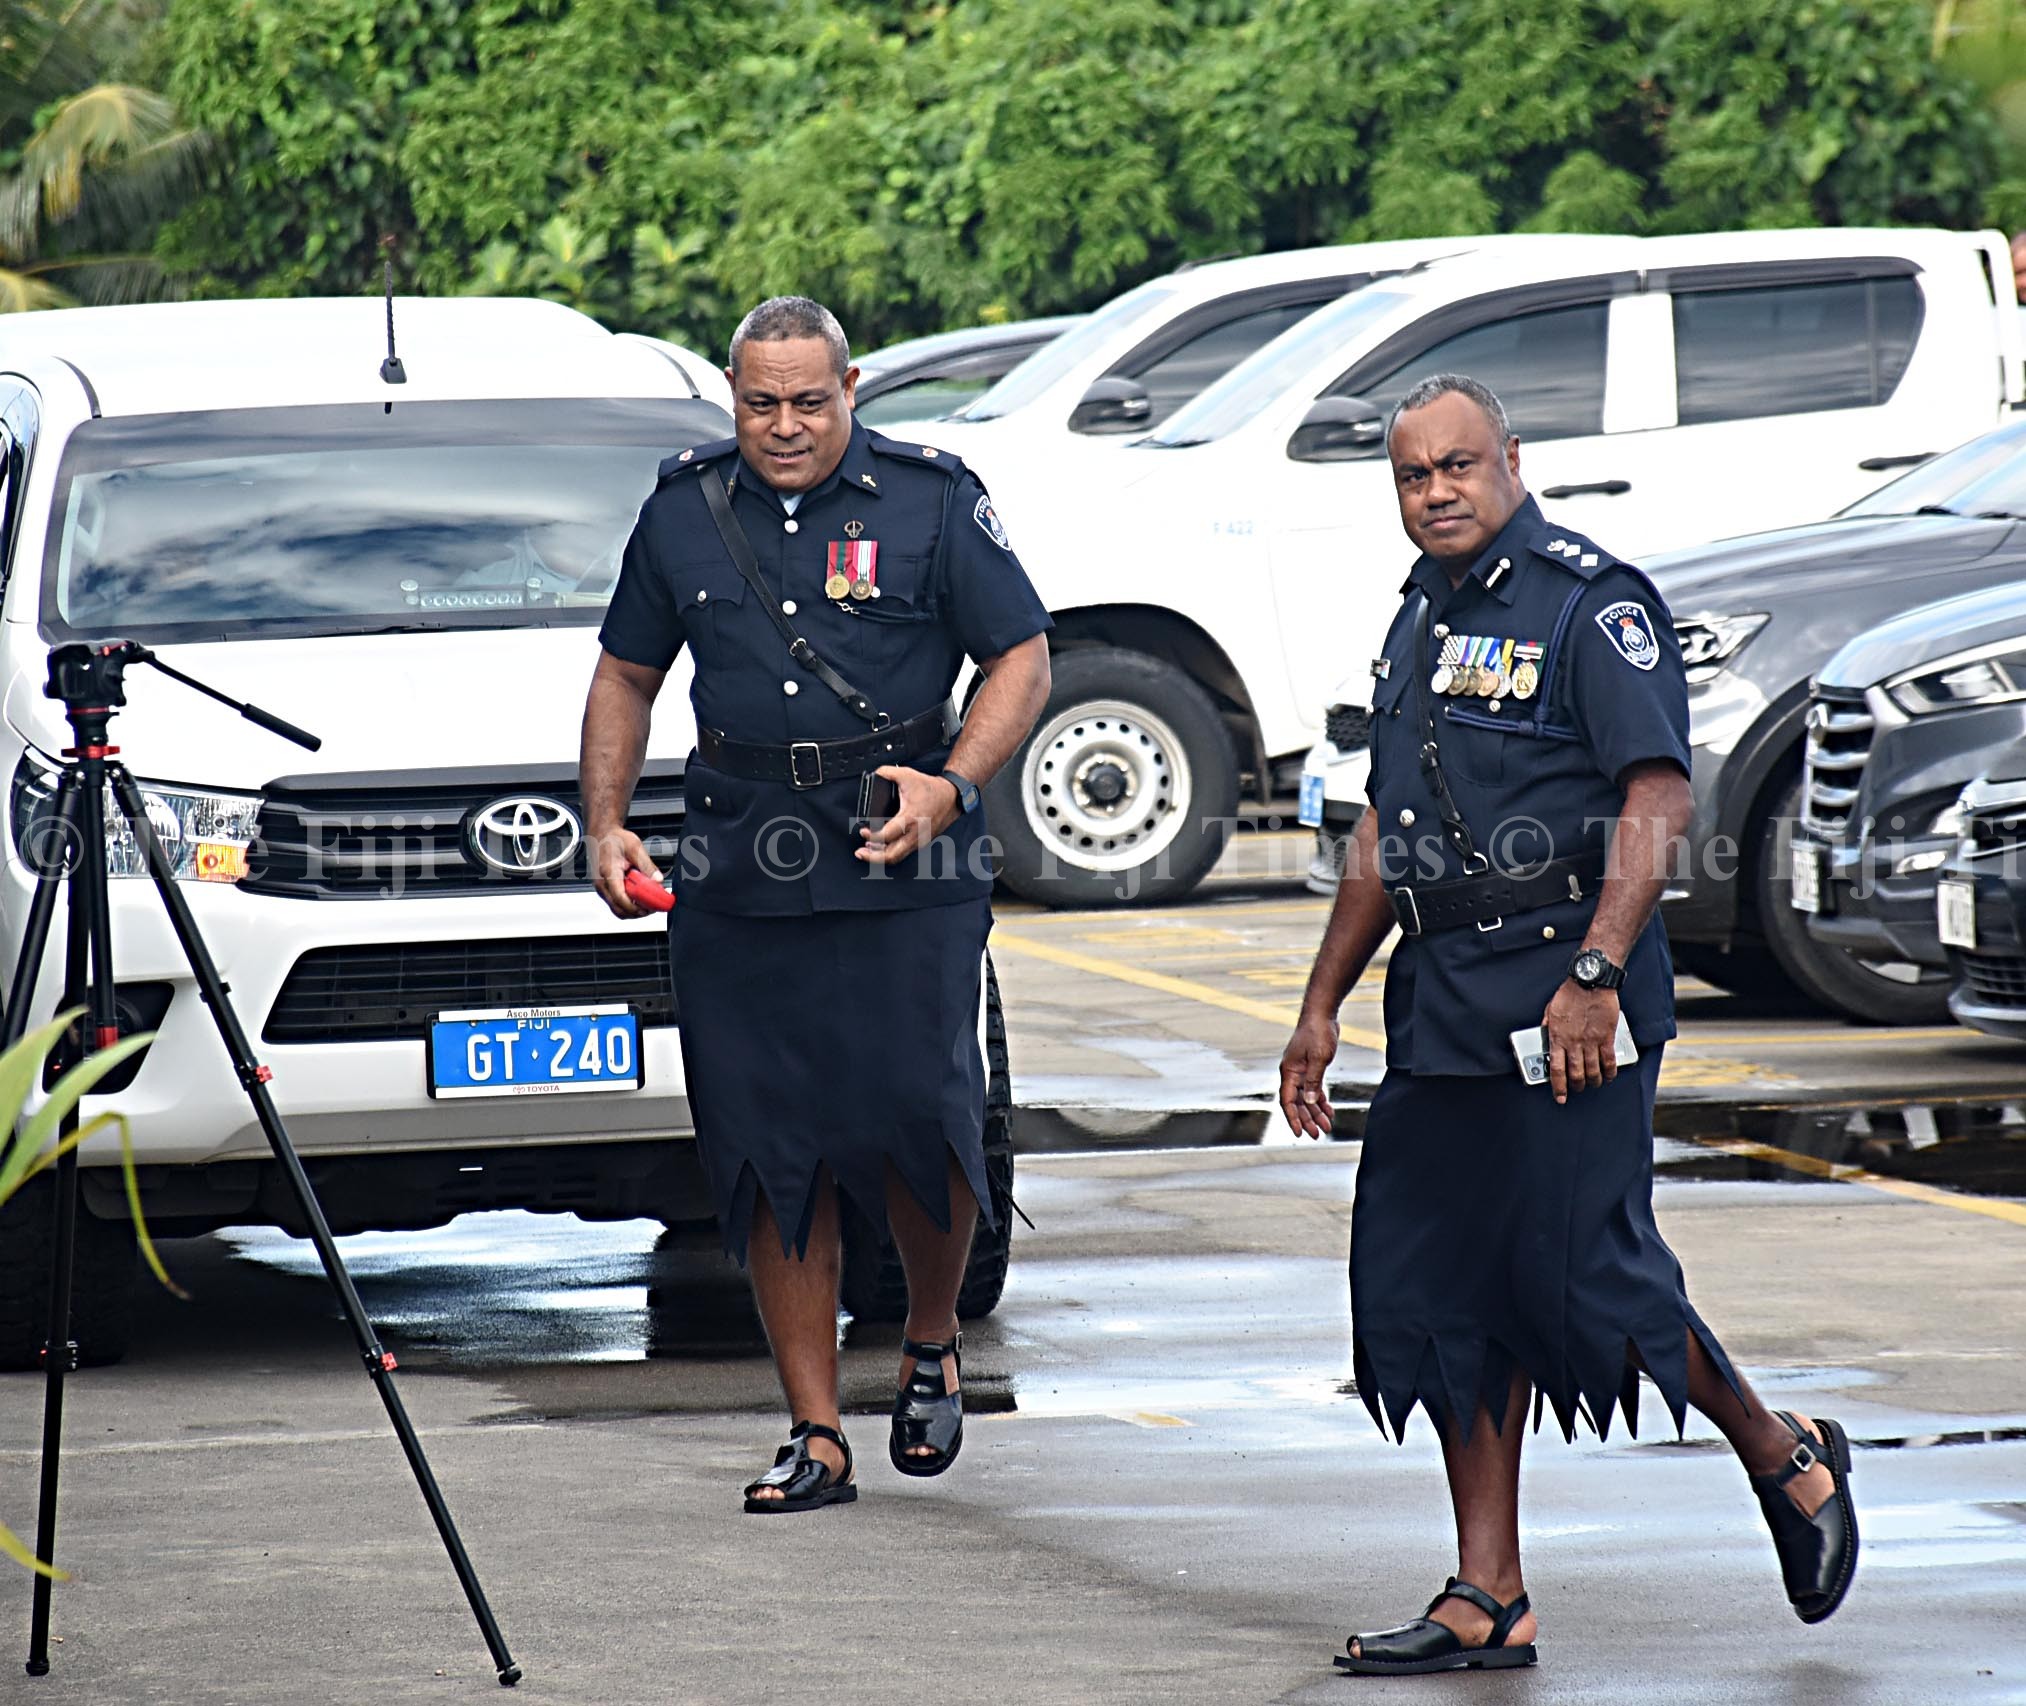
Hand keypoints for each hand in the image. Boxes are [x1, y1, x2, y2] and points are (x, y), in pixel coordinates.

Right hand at [592, 826, 657, 917]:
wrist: (602, 835)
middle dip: (638, 912)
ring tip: (649, 904)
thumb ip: (647, 865)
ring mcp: (602, 888)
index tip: (651, 907)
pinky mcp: (604, 889)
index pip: (621, 898)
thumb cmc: (615, 839)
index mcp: (609, 873)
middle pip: (619, 909)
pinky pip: (616, 904)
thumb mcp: (635, 847)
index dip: (637, 907)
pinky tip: (640, 898)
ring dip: (634, 910)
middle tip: (654, 908)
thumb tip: (658, 880)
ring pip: (617, 910)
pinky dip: (629, 905)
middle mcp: (602, 884)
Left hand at [856, 765, 959, 864]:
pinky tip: (883, 847)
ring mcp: (919, 840)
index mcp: (910, 818)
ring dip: (881, 857)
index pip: (886, 836)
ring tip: (869, 851)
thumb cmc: (932, 789)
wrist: (951, 797)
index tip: (863, 832)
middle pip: (891, 856)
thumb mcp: (907, 775)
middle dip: (873, 857)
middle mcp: (915, 833)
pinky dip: (891, 853)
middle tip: (861, 852)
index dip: (871, 837)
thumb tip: (875, 774)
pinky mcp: (921, 842)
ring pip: (897, 857)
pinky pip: (903, 853)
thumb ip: (887, 772)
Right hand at [1278, 1011, 1338, 1137]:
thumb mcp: (1318, 1057)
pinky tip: (1329, 1111)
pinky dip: (1321, 1101)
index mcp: (1289, 1072)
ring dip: (1315, 1113)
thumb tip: (1310, 1102)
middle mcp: (1292, 1074)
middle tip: (1316, 1135)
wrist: (1321, 1015)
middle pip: (1297, 1103)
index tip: (1299, 1132)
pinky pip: (1314, 1090)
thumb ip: (1313, 1080)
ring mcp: (1301, 1072)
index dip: (1293, 1118)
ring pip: (1307, 1099)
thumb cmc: (1317, 1032)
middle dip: (1306, 1120)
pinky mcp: (1311, 1069)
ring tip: (1326, 1127)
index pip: (1288, 1100)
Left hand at [1541, 981, 1619, 1103]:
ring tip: (1593, 1083)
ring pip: (1593, 1071)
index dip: (1559, 1087)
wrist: (1590, 982)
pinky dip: (1610, 1072)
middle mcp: (1574, 1043)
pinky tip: (1608, 1075)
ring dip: (1593, 1081)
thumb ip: (1547, 1026)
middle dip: (1577, 1086)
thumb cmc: (1569, 994)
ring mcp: (1591, 1041)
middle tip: (1577, 1088)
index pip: (1556, 1070)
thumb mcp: (1550, 1010)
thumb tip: (1543, 1036)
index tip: (1560, 1097)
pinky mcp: (1606, 1037)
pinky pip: (1609, 1060)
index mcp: (1557, 1038)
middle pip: (1576, 1074)